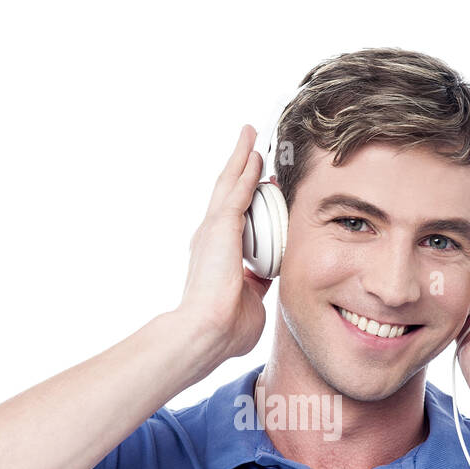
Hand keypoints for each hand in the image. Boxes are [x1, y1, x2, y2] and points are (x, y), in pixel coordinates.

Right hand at [173, 125, 274, 363]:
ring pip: (231, 185)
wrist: (206, 332)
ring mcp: (213, 231)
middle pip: (228, 196)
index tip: (262, 191)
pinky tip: (254, 150)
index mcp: (218, 259)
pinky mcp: (220, 226)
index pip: (237, 224)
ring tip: (250, 136)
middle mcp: (210, 239)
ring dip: (241, 159)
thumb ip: (257, 290)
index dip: (250, 205)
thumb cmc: (225, 330)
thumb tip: (261, 289)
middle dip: (239, 170)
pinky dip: (245, 168)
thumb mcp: (250, 305)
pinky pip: (238, 190)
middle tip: (249, 146)